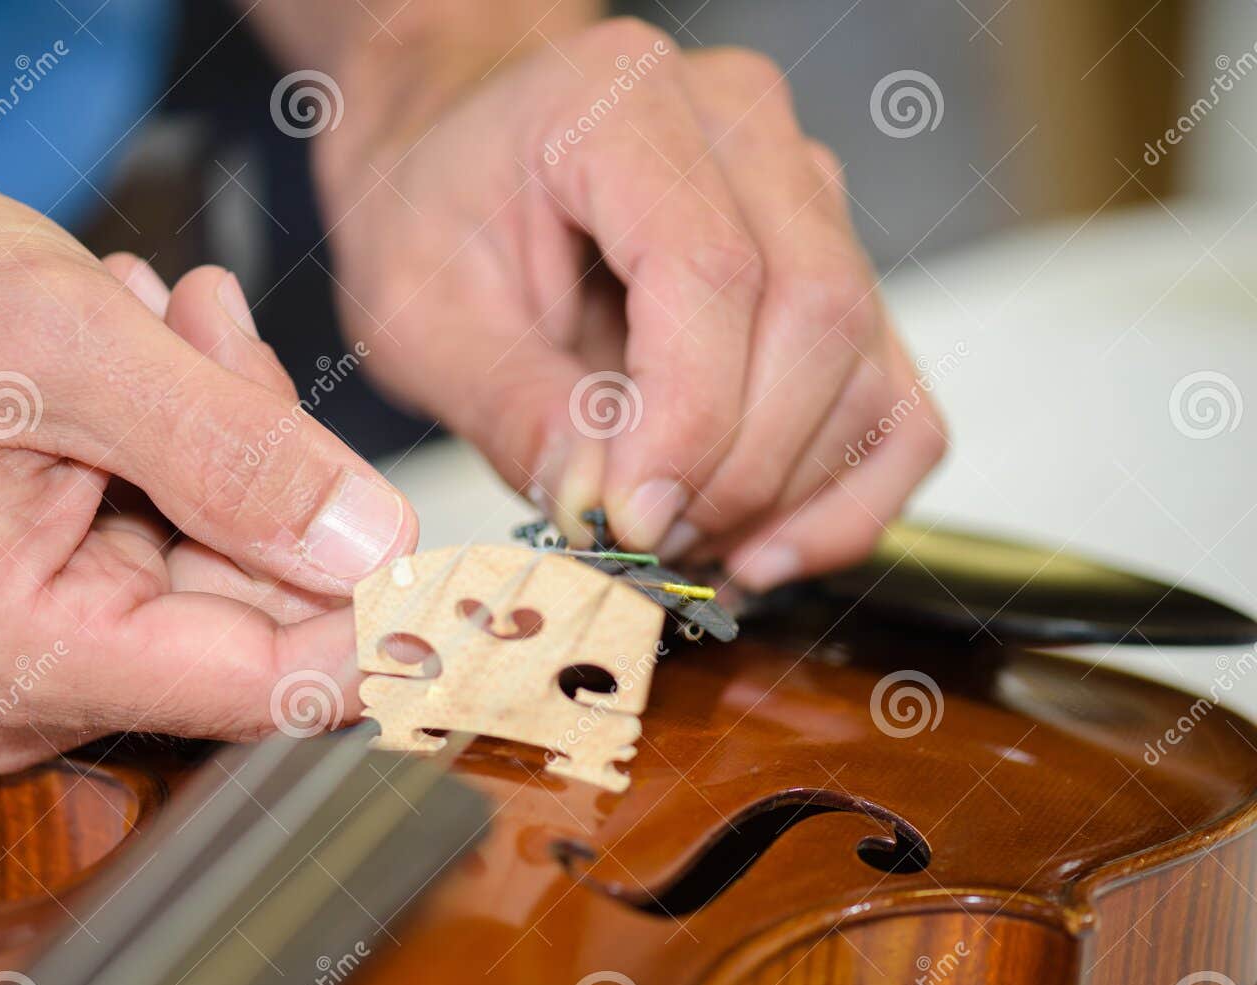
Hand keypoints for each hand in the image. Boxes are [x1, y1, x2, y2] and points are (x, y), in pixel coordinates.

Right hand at [0, 143, 414, 768]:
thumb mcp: (76, 349)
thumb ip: (237, 454)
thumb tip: (377, 546)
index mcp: (22, 651)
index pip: (267, 682)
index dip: (383, 620)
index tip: (471, 566)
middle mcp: (40, 680)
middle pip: (266, 613)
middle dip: (280, 472)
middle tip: (224, 348)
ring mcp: (65, 645)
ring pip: (246, 561)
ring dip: (239, 435)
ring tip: (171, 332)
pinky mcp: (83, 601)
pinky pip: (205, 535)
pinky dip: (208, 442)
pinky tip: (160, 358)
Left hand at [316, 17, 945, 587]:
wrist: (452, 155)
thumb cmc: (435, 209)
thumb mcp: (420, 313)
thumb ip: (511, 404)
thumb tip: (601, 506)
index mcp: (624, 104)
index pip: (713, 269)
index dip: (688, 419)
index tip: (631, 518)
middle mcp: (743, 130)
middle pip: (816, 315)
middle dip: (739, 468)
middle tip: (648, 543)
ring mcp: (807, 198)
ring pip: (865, 368)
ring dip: (786, 493)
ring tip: (681, 547)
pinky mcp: (835, 276)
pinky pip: (894, 404)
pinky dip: (845, 499)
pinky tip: (762, 550)